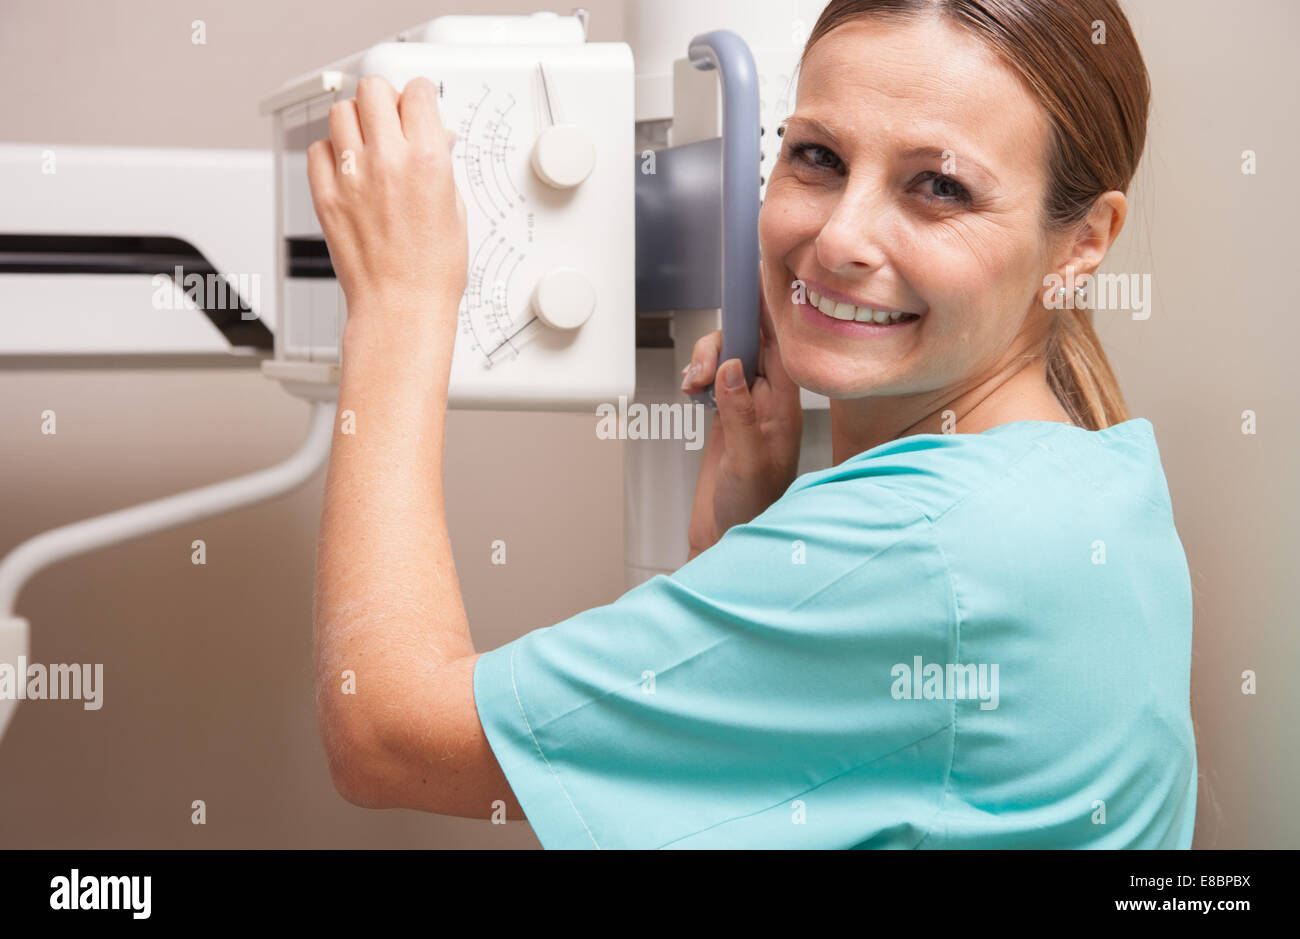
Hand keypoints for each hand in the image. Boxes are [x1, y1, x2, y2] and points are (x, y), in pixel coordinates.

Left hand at [306, 76, 466, 336]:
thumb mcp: (455, 211)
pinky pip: (318, 149)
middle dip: (385, 99)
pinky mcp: (326, 196)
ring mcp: (352, 177)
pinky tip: (347, 166)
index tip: (418, 106)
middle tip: (391, 118)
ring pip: (341, 111)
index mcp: (427, 161)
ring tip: (367, 141)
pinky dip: (331, 150)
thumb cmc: (432, 273)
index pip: (417, 92)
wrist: (400, 309)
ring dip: (356, 120)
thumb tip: (438, 141)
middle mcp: (387, 162)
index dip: (419, 96)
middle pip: (373, 90)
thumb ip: (442, 166)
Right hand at [682, 291, 802, 557]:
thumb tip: (732, 368)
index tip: (753, 279)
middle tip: (702, 371)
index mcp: (786, 406)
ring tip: (693, 386)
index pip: (782, 344)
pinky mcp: (726, 412)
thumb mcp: (747, 463)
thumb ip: (740, 414)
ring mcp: (747, 404)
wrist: (727, 538)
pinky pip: (714, 375)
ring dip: (707, 359)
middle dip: (722, 342)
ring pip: (728, 355)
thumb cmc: (750, 509)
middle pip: (750, 342)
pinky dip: (699, 374)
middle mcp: (769, 400)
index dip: (769, 310)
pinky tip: (692, 390)